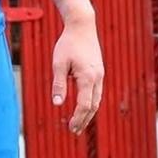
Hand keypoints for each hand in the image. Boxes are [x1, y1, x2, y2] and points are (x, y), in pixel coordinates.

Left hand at [53, 10, 103, 134]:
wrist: (82, 26)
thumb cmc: (68, 44)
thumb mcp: (59, 64)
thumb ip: (58, 84)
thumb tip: (57, 103)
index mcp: (88, 77)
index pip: (84, 105)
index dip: (78, 118)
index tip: (71, 128)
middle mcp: (97, 78)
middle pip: (93, 106)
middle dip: (84, 120)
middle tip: (75, 131)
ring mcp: (100, 74)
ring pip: (97, 100)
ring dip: (89, 113)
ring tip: (79, 123)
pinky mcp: (99, 71)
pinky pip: (97, 92)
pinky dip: (91, 103)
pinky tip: (84, 107)